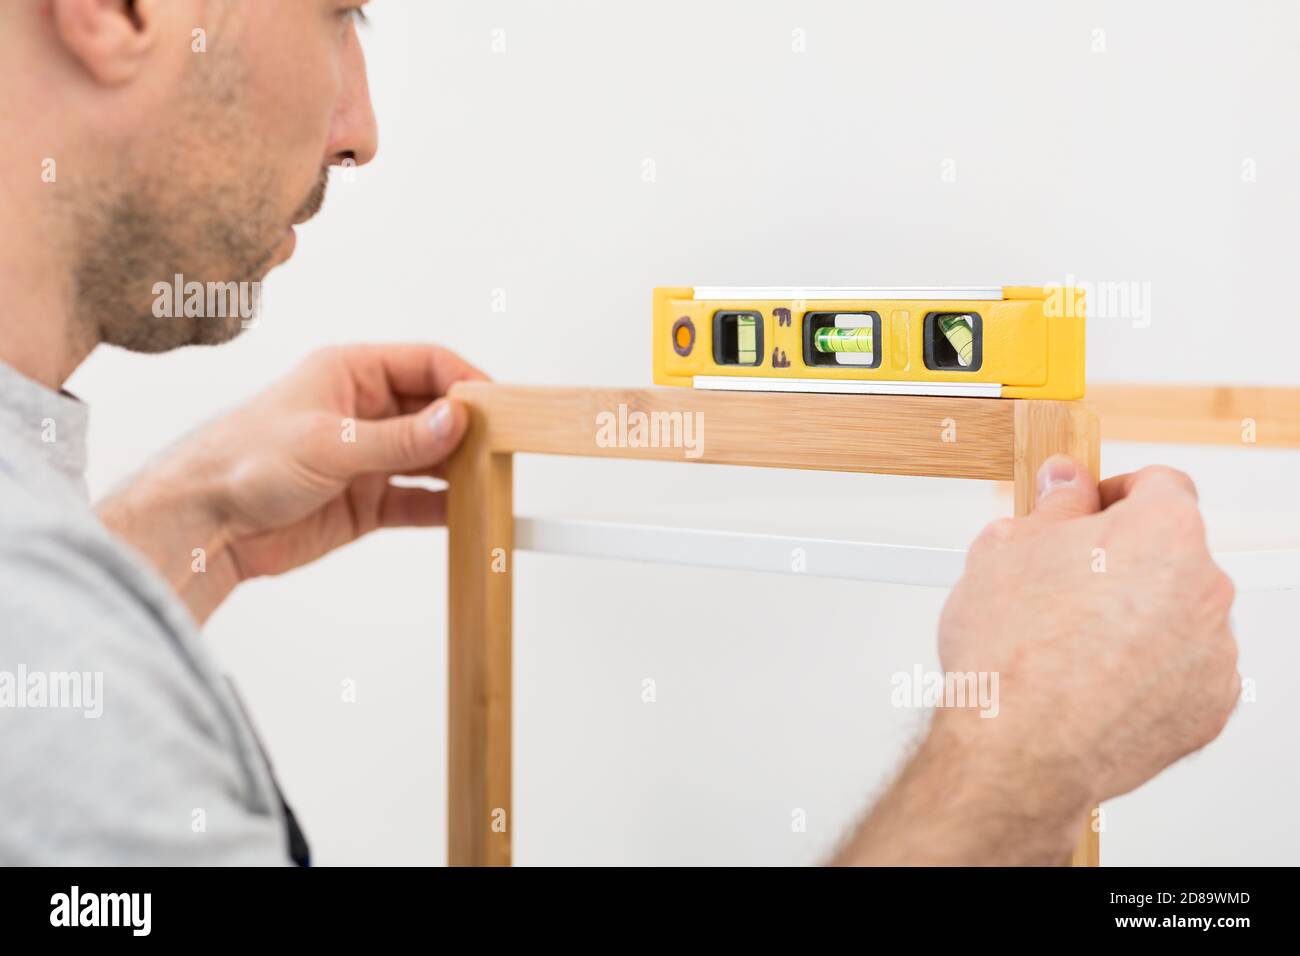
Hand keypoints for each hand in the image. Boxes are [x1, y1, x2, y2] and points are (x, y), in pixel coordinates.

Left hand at [98, 345, 486, 622]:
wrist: (204, 525)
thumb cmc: (242, 462)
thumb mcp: (328, 443)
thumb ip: (397, 438)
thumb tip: (455, 421)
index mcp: (350, 373)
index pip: (427, 364)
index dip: (466, 381)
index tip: (497, 406)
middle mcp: (364, 411)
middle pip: (436, 411)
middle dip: (471, 428)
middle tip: (504, 446)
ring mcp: (368, 457)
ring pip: (432, 457)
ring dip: (461, 469)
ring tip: (492, 481)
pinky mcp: (366, 501)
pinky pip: (418, 500)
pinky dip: (445, 507)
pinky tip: (467, 513)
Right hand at [836, 457, 1239, 864]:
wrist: (1017, 748)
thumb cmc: (1011, 653)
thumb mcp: (1006, 546)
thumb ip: (1052, 504)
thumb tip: (1065, 483)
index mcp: (1164, 531)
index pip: (1160, 483)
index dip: (1114, 493)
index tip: (1088, 510)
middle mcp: (1204, 587)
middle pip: (1170, 553)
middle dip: (1122, 561)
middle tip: (1062, 582)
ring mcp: (1213, 652)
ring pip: (1176, 615)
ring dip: (1136, 618)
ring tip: (1070, 643)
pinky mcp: (1208, 707)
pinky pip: (1181, 672)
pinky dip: (1147, 671)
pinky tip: (1092, 681)